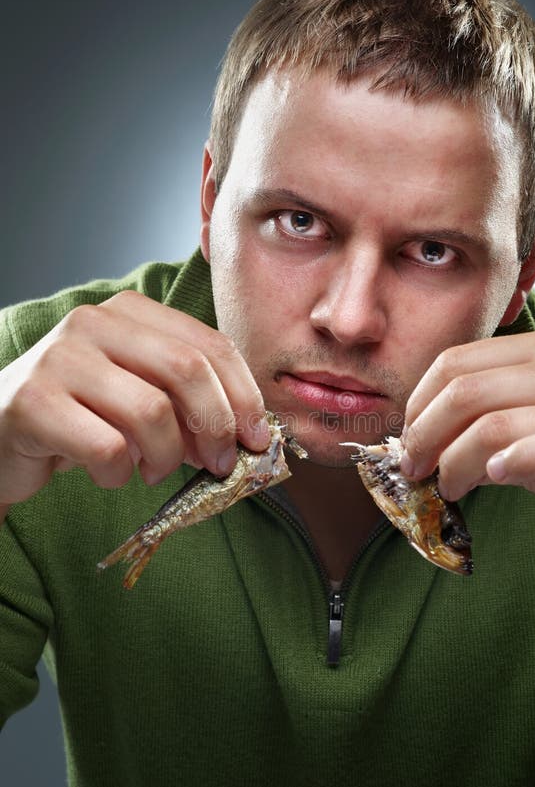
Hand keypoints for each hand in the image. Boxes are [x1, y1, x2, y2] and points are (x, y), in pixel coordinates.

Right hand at [0, 291, 269, 507]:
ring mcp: (59, 359)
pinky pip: (108, 448)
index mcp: (130, 312)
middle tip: (219, 464)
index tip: (257, 439)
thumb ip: (190, 401)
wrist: (1, 434)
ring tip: (153, 470)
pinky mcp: (33, 403)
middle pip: (188, 370)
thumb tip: (250, 434)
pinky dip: (121, 474)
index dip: (244, 395)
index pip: (210, 345)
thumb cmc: (83, 415)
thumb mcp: (141, 394)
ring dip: (167, 457)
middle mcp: (93, 323)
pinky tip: (111, 474)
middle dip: (216, 426)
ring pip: (152, 412)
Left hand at [400, 328, 534, 512]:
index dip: (417, 403)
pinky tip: (494, 478)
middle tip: (414, 469)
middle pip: (462, 392)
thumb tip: (421, 443)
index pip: (454, 362)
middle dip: (423, 436)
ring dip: (453, 463)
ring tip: (448, 487)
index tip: (405, 439)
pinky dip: (512, 463)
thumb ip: (485, 420)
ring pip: (491, 425)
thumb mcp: (533, 419)